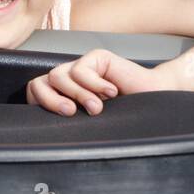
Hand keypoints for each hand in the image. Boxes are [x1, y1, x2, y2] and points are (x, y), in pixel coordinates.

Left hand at [27, 49, 171, 115]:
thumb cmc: (127, 117)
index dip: (40, 105)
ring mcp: (81, 66)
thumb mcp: (94, 124)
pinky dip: (95, 85)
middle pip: (40, 83)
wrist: (157, 100)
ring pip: (58, 76)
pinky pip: (81, 69)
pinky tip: (113, 93)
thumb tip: (48, 136)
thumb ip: (73, 123)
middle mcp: (69, 79)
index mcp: (63, 94)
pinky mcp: (96, 57)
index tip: (59, 120)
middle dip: (51, 100)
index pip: (35, 93)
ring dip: (77, 95)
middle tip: (71, 112)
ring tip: (98, 108)